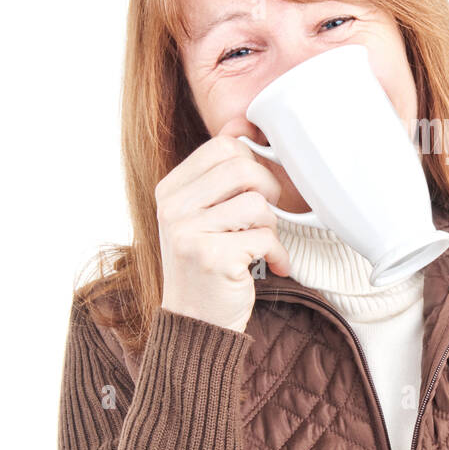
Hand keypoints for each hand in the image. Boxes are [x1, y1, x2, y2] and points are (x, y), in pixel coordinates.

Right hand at [155, 123, 291, 332]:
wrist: (195, 325)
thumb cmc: (208, 266)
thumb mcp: (204, 215)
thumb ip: (220, 176)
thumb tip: (245, 124)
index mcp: (170, 190)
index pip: (223, 146)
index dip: (253, 161)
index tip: (258, 188)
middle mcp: (172, 208)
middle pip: (242, 167)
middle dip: (268, 190)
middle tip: (265, 216)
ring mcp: (188, 232)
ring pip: (257, 203)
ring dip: (271, 226)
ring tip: (261, 244)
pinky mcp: (212, 257)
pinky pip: (266, 237)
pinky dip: (278, 254)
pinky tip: (271, 266)